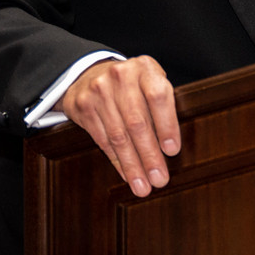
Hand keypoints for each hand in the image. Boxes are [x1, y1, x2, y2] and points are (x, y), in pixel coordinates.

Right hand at [59, 56, 179, 197]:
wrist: (90, 72)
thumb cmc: (133, 84)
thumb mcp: (151, 82)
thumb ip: (163, 105)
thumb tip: (171, 148)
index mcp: (145, 68)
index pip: (158, 96)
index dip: (166, 125)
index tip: (172, 151)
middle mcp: (121, 76)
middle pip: (137, 122)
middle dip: (149, 155)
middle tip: (159, 179)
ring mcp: (98, 91)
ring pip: (118, 135)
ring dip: (132, 165)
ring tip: (143, 186)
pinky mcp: (83, 106)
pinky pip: (102, 139)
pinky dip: (117, 160)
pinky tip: (127, 174)